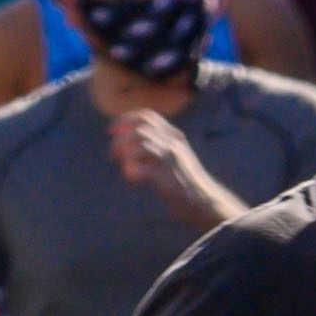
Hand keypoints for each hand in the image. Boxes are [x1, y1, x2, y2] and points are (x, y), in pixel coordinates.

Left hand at [109, 107, 235, 228]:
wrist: (203, 199)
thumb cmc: (186, 181)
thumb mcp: (177, 155)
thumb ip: (159, 146)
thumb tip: (129, 146)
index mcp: (174, 136)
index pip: (148, 116)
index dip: (126, 120)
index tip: (112, 130)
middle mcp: (172, 143)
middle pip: (141, 128)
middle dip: (121, 137)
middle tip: (112, 152)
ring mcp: (169, 158)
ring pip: (141, 142)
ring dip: (124, 152)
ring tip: (121, 164)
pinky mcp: (165, 176)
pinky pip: (141, 167)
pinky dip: (131, 170)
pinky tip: (130, 177)